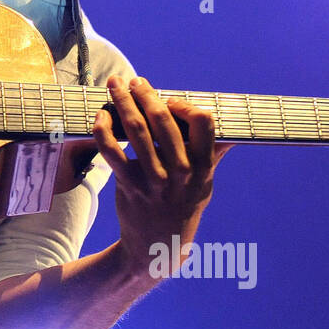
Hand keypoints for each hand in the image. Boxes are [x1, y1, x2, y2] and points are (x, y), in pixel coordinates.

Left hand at [92, 76, 231, 278]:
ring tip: (114, 85)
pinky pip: (112, 151)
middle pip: (163, 119)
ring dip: (122, 101)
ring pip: (136, 129)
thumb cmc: (182, 208)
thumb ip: (213, 155)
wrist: (158, 247)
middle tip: (133, 81)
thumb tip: (228, 128)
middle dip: (145, 93)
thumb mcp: (204, 186)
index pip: (204, 122)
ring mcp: (155, 180)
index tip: (169, 100)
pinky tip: (100, 117)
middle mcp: (182, 172)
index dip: (184, 105)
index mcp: (203, 167)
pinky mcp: (130, 186)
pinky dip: (103, 130)